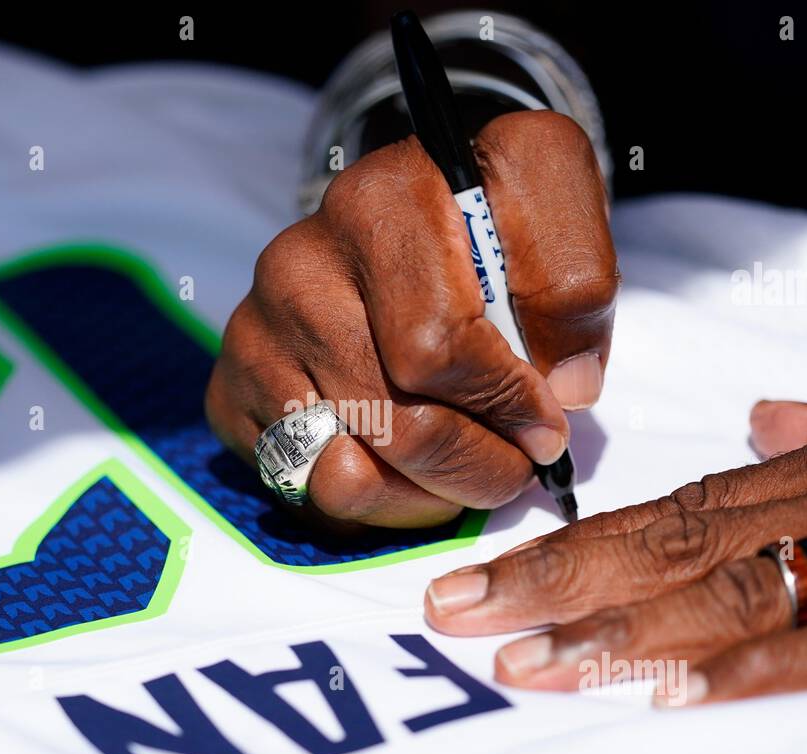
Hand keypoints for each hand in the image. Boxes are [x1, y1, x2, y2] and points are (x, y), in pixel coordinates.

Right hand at [206, 111, 616, 527]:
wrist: (402, 208)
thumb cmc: (485, 209)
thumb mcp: (552, 197)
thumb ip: (574, 284)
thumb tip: (566, 390)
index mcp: (375, 209)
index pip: (437, 348)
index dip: (505, 407)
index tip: (547, 427)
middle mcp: (296, 268)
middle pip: (394, 424)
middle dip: (476, 468)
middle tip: (515, 467)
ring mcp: (255, 334)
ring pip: (343, 477)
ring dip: (424, 497)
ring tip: (462, 471)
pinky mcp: (232, 391)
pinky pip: (302, 493)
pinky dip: (368, 504)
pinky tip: (405, 465)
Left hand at [423, 358, 806, 705]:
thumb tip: (761, 424)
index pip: (662, 510)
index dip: (563, 547)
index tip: (477, 578)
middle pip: (667, 547)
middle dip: (552, 585)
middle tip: (454, 616)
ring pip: (735, 592)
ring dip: (623, 632)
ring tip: (527, 664)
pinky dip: (762, 668)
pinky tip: (677, 691)